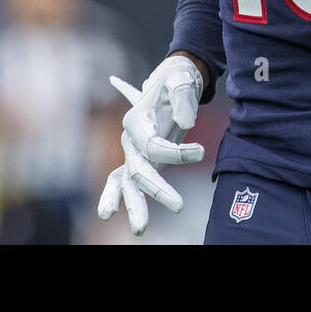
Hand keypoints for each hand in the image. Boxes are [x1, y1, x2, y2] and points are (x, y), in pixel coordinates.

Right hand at [97, 55, 204, 235]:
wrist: (172, 82)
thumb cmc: (175, 80)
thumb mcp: (180, 81)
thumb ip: (182, 98)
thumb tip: (185, 123)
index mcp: (136, 119)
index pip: (153, 146)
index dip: (177, 153)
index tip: (201, 151)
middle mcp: (130, 138)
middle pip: (138, 169)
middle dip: (156, 190)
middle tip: (180, 207)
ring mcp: (133, 151)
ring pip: (125, 181)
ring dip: (133, 205)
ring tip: (140, 230)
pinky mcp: (141, 159)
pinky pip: (124, 181)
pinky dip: (118, 196)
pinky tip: (109, 215)